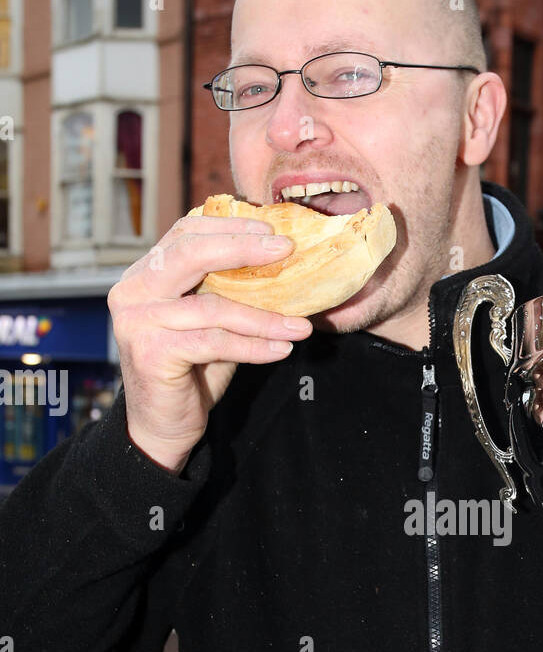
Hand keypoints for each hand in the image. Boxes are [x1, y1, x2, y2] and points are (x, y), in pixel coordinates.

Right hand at [108, 215, 312, 472]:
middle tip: (287, 250)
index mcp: (144, 274)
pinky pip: (215, 343)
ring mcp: (138, 322)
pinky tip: (282, 349)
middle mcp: (133, 291)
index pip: (186, 233)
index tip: (272, 232)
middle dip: (244, 248)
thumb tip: (281, 262)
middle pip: (191, 254)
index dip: (230, 227)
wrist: (163, 425)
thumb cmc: (191, 369)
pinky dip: (253, 347)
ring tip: (300, 326)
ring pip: (213, 308)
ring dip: (265, 317)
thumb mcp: (209, 320)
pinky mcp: (151, 353)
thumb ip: (227, 290)